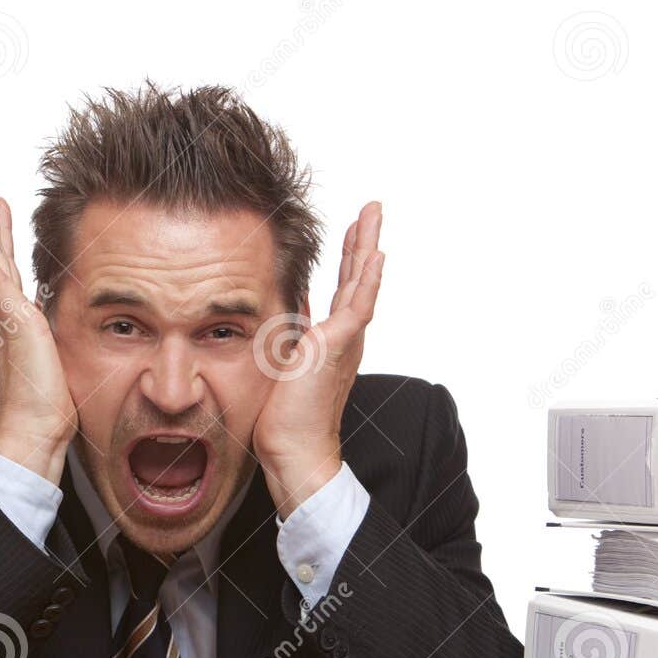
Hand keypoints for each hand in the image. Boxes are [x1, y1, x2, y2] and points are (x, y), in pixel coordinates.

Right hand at [0, 175, 76, 484]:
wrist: (36, 429)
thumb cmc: (49, 406)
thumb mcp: (61, 357)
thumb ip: (59, 338)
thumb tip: (74, 328)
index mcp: (18, 318)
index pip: (10, 266)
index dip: (5, 234)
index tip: (2, 206)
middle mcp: (6, 311)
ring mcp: (5, 313)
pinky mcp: (9, 319)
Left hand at [252, 201, 384, 517]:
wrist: (292, 448)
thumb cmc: (283, 418)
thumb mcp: (281, 361)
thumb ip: (288, 333)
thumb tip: (287, 308)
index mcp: (332, 340)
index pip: (343, 289)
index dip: (348, 258)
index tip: (351, 230)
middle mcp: (345, 337)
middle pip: (357, 278)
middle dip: (362, 241)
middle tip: (372, 208)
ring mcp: (345, 340)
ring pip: (361, 282)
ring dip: (368, 246)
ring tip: (374, 214)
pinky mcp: (338, 346)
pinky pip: (359, 305)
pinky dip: (369, 279)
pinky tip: (376, 255)